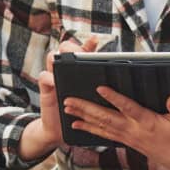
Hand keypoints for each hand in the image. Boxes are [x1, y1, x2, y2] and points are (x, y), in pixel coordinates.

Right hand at [22, 36, 101, 161]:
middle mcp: (66, 70)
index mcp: (79, 70)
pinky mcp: (46, 88)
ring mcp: (54, 76)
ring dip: (58, 57)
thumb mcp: (93, 100)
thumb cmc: (81, 113)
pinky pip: (44, 77)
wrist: (61, 130)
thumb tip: (125, 84)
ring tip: (66, 61)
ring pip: (52, 57)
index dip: (89, 44)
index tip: (95, 40)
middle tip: (77, 52)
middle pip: (65, 48)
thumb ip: (101, 89)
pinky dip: (50, 78)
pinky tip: (56, 81)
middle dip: (71, 46)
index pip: (84, 51)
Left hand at [62, 84, 169, 169]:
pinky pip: (104, 135)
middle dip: (86, 109)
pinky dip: (90, 129)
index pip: (128, 108)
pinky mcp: (126, 142)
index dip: (114, 98)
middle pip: (106, 118)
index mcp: (148, 123)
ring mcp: (128, 137)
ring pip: (101, 126)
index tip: (100, 88)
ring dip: (83, 118)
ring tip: (67, 110)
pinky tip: (78, 125)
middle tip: (69, 101)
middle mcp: (134, 130)